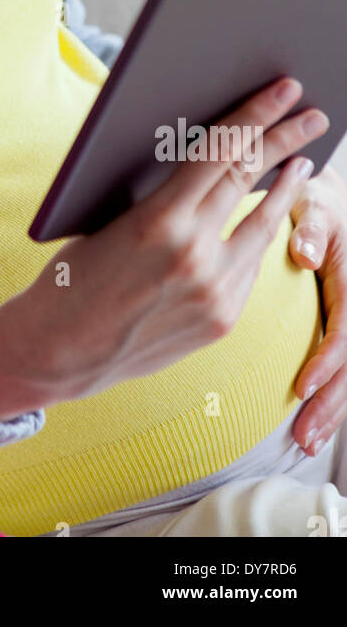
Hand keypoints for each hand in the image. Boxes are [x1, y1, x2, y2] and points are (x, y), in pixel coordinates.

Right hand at [0, 76, 329, 420]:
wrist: (57, 351)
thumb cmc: (73, 272)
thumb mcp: (109, 219)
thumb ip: (162, 195)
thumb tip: (208, 157)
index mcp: (157, 221)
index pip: (218, 153)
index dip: (255, 116)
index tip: (284, 90)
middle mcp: (192, 256)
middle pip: (249, 182)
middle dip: (286, 141)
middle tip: (314, 115)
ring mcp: (213, 293)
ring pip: (263, 227)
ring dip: (286, 191)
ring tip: (303, 163)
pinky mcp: (221, 321)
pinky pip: (248, 267)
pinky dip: (257, 237)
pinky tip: (266, 218)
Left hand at [288, 163, 346, 456]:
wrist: (335, 204)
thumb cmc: (319, 203)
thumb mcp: (316, 204)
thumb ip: (313, 226)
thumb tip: (306, 254)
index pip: (346, 330)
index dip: (327, 360)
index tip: (303, 384)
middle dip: (330, 403)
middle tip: (303, 435)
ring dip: (332, 411)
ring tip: (305, 442)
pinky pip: (346, 369)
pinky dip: (333, 399)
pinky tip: (314, 426)